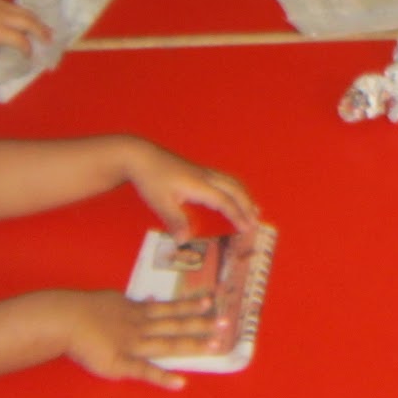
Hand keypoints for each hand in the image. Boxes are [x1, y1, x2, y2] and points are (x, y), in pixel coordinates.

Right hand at [0, 0, 51, 61]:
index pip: (17, 8)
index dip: (28, 18)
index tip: (34, 24)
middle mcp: (0, 5)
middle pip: (27, 14)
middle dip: (39, 24)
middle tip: (48, 33)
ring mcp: (1, 17)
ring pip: (28, 24)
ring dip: (39, 34)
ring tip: (45, 42)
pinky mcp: (0, 31)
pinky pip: (20, 40)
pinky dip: (26, 47)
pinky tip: (28, 54)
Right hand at [56, 289, 222, 391]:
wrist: (65, 318)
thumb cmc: (84, 310)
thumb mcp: (114, 300)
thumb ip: (134, 303)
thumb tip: (151, 298)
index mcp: (137, 311)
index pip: (169, 308)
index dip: (191, 304)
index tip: (212, 299)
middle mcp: (141, 326)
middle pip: (176, 324)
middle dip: (202, 323)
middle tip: (227, 321)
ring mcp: (133, 344)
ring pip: (168, 344)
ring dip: (192, 345)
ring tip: (215, 345)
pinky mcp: (121, 363)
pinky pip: (145, 371)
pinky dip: (163, 377)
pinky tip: (180, 383)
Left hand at [124, 140, 258, 234]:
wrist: (140, 156)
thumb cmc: (150, 179)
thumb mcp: (160, 202)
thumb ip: (175, 221)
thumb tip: (185, 241)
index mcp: (199, 185)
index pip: (224, 202)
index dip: (237, 215)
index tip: (248, 229)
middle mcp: (206, 177)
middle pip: (234, 190)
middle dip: (247, 206)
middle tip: (257, 222)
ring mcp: (203, 172)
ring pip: (231, 182)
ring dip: (244, 196)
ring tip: (253, 208)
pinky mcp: (197, 171)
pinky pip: (224, 179)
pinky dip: (235, 189)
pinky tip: (232, 195)